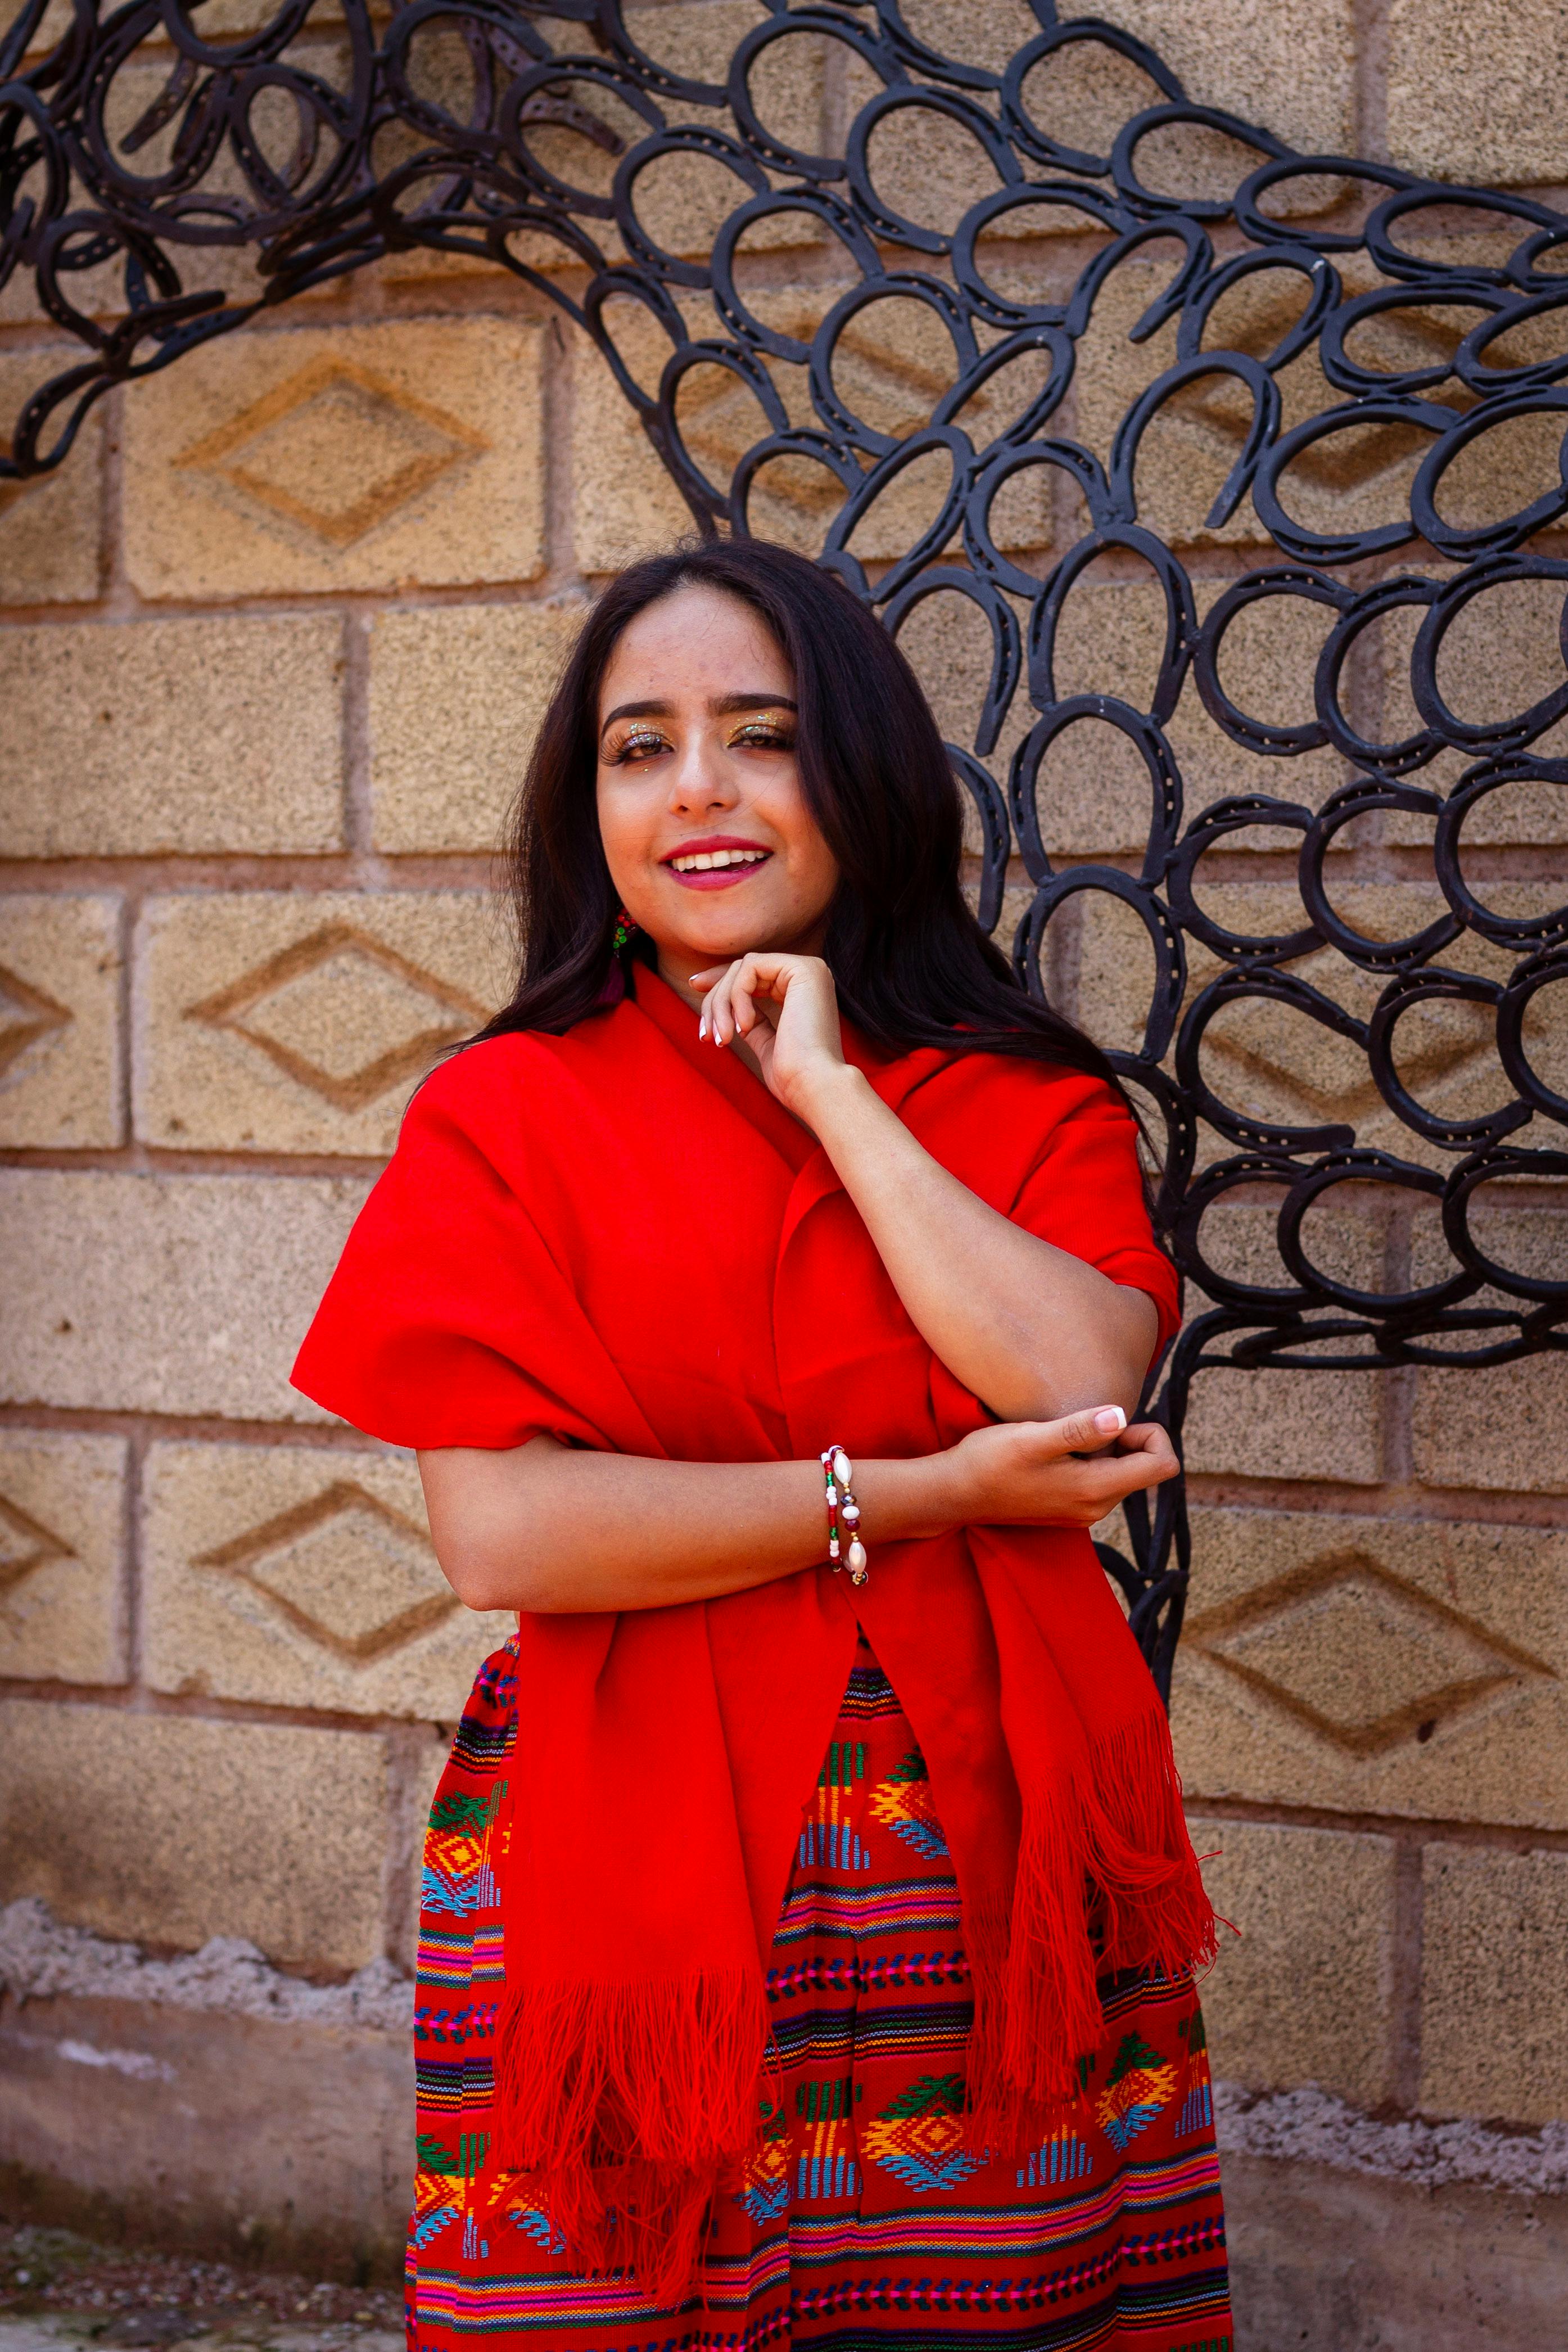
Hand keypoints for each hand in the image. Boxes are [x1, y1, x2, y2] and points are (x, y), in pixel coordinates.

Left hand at [691, 950, 848, 1114]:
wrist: (813, 1087)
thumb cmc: (792, 1076)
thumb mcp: (766, 1043)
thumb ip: (754, 1021)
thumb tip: (730, 1009)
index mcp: (802, 990)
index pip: (752, 974)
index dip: (720, 980)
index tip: (693, 986)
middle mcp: (808, 973)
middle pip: (742, 970)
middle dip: (715, 1000)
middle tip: (705, 1035)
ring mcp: (808, 968)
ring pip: (742, 968)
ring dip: (722, 1004)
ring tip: (722, 1039)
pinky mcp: (803, 969)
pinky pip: (750, 968)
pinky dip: (737, 998)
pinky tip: (744, 1028)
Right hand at [943, 1407, 1178, 1530]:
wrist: (955, 1493)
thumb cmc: (989, 1460)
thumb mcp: (1032, 1438)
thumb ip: (1078, 1430)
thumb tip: (1121, 1416)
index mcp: (1096, 1490)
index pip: (1163, 1465)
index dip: (1149, 1433)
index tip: (1112, 1420)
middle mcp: (1097, 1508)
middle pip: (1146, 1469)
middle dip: (1129, 1439)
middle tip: (1085, 1423)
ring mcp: (1083, 1512)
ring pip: (1123, 1474)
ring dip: (1108, 1450)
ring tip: (1066, 1437)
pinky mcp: (1069, 1510)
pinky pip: (1102, 1482)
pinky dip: (1092, 1462)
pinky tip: (1057, 1453)